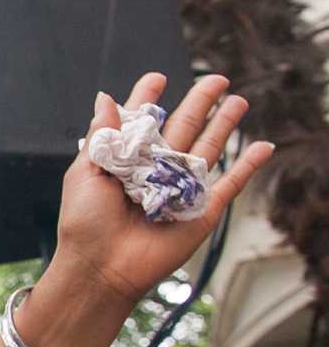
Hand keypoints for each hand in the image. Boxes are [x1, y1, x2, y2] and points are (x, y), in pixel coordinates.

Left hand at [51, 72, 273, 310]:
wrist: (100, 267)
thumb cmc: (84, 223)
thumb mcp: (84, 173)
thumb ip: (101, 135)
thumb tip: (105, 97)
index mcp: (124, 159)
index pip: (141, 122)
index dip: (148, 99)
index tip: (156, 78)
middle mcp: (155, 171)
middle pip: (183, 128)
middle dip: (199, 103)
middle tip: (215, 79)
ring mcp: (180, 189)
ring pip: (208, 149)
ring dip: (225, 124)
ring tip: (237, 100)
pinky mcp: (201, 211)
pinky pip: (230, 184)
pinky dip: (248, 165)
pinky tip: (262, 145)